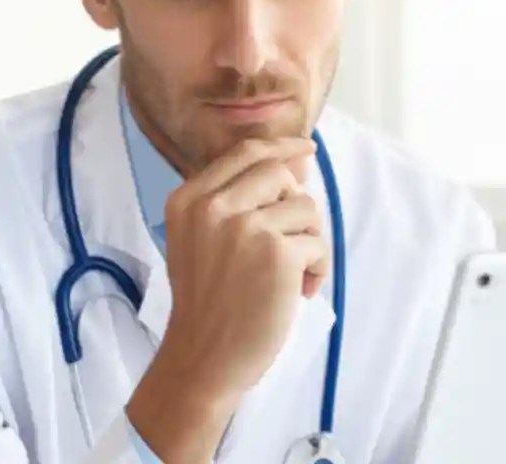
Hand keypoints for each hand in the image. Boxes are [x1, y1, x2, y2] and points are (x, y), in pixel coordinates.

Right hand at [126, 137, 330, 462]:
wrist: (203, 358)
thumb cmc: (208, 303)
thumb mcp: (200, 241)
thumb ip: (237, 200)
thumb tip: (296, 161)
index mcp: (188, 199)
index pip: (245, 152)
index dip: (281, 147)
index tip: (306, 150)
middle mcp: (212, 206)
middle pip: (278, 172)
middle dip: (295, 203)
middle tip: (292, 241)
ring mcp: (244, 227)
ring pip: (305, 207)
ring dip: (309, 241)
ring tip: (292, 273)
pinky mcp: (276, 253)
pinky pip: (317, 243)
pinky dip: (317, 268)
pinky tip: (299, 292)